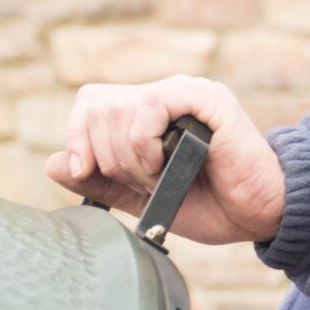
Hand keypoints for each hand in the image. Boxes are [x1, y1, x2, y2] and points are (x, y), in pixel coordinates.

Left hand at [43, 76, 285, 245]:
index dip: (76, 137)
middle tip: (142, 181)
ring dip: (131, 158)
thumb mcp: (141, 198)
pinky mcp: (205, 98)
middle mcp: (163, 96)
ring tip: (162, 177)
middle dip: (107, 157)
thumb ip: (100, 181)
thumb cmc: (211, 206)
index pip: (90, 103)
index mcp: (147, 114)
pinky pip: (150, 104)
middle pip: (96, 106)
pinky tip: (167, 164)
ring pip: (117, 108)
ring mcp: (184, 94)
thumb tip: (52, 165)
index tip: (82, 171)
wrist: (257, 216)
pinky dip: (146, 143)